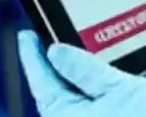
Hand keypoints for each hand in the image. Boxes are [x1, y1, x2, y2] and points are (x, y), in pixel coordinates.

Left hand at [18, 31, 145, 115]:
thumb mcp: (118, 88)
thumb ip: (85, 70)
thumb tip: (55, 52)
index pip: (42, 83)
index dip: (32, 57)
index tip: (27, 36)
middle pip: (54, 94)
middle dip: (52, 68)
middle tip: (48, 38)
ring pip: (71, 103)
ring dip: (72, 80)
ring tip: (74, 54)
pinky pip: (87, 111)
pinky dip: (88, 94)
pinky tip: (97, 80)